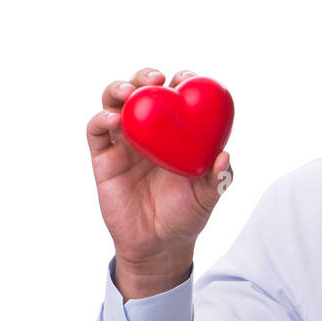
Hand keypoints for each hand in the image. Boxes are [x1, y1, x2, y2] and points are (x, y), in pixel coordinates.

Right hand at [86, 68, 233, 292]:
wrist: (158, 244)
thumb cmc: (186, 215)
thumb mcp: (208, 197)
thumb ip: (218, 178)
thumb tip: (224, 155)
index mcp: (176, 132)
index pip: (176, 96)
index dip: (182, 80)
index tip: (189, 78)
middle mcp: (149, 131)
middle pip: (142, 91)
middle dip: (146, 76)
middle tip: (156, 79)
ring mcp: (124, 141)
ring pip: (114, 103)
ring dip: (119, 89)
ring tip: (130, 92)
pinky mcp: (103, 157)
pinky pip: (96, 131)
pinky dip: (101, 118)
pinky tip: (113, 118)